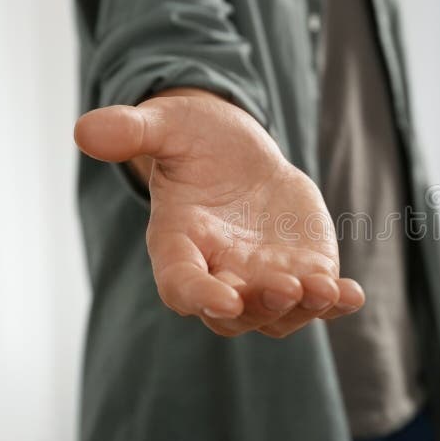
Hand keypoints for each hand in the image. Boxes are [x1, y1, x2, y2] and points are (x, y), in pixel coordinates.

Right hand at [74, 88, 364, 337]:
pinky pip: (318, 296)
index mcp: (179, 246)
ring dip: (303, 310)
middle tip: (283, 288)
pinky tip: (353, 295)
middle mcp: (221, 272)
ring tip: (327, 290)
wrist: (238, 153)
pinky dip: (336, 300)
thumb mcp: (166, 126)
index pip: (182, 284)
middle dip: (260, 306)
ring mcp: (264, 276)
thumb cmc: (194, 141)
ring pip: (279, 314)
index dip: (199, 295)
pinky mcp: (302, 268)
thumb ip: (132, 131)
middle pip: (235, 314)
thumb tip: (86, 131)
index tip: (223, 298)